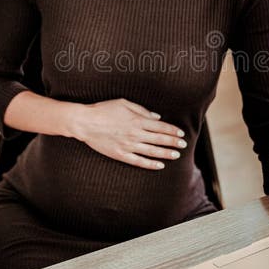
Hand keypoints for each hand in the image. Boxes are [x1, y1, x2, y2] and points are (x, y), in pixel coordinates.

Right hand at [72, 98, 186, 169]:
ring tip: (176, 155)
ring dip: (166, 153)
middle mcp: (136, 134)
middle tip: (183, 146)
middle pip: (159, 139)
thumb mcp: (124, 103)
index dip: (172, 131)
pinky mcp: (121, 154)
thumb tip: (156, 117)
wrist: (85, 122)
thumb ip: (142, 110)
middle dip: (173, 143)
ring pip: (152, 151)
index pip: (161, 127)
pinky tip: (160, 165)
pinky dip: (151, 164)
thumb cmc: (103, 109)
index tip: (181, 134)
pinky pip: (139, 161)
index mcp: (137, 120)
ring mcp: (129, 145)